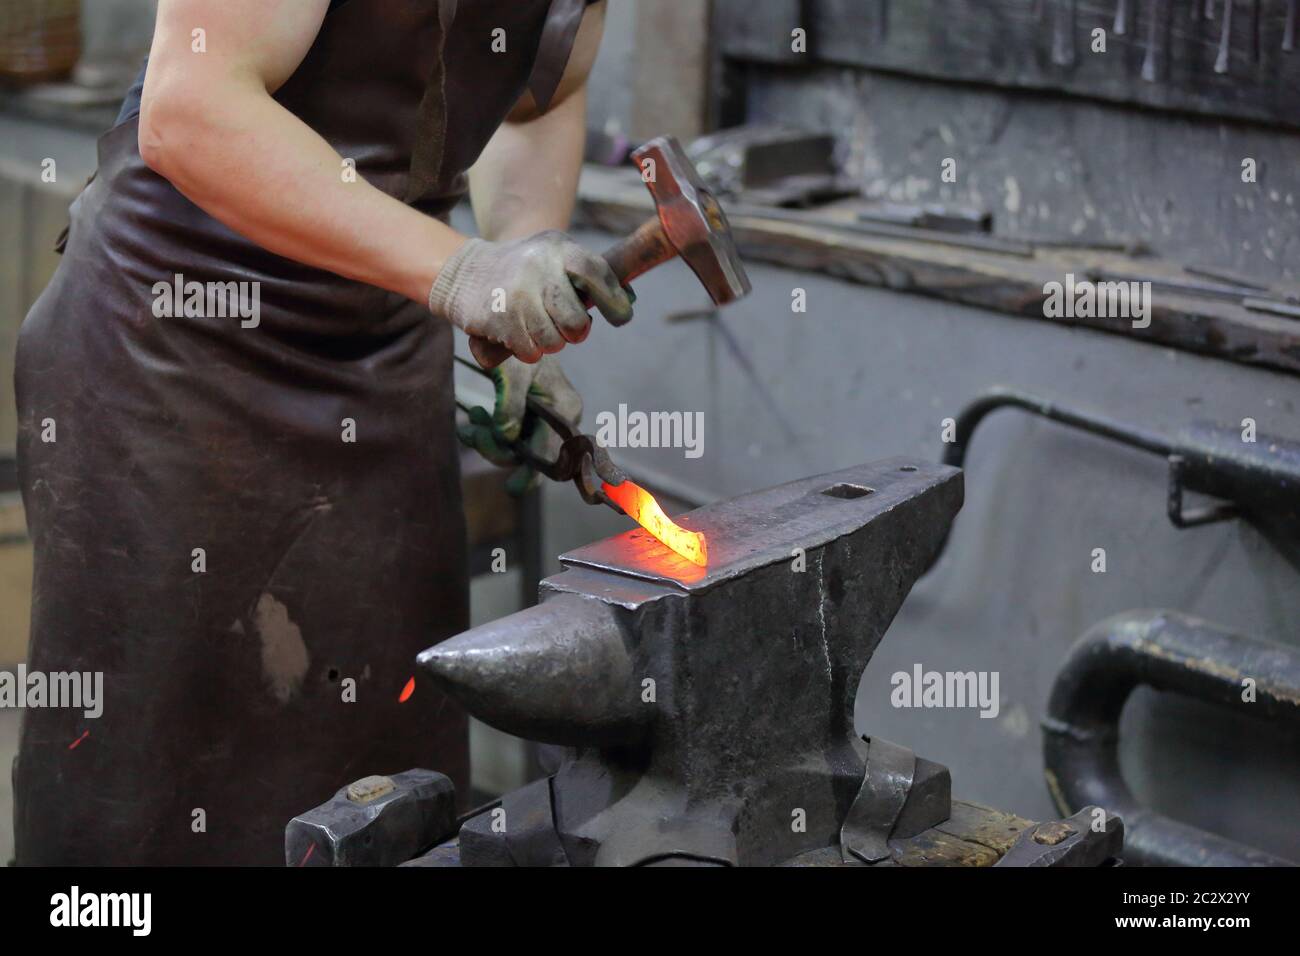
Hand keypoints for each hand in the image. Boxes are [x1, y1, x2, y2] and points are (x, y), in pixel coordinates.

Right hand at [428, 231, 632, 367]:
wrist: (466, 272)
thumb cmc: (526, 269)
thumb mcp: (556, 256)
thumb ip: (589, 275)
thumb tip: (625, 304)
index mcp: (558, 249)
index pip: (595, 274)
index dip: (614, 301)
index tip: (621, 318)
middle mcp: (536, 269)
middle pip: (577, 322)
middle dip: (576, 331)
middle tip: (567, 326)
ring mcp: (515, 295)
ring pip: (554, 343)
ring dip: (551, 342)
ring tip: (537, 325)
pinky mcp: (496, 319)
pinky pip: (530, 353)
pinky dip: (529, 350)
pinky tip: (518, 331)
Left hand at [456, 355, 582, 495]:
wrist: (512, 323)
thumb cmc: (516, 346)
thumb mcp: (513, 374)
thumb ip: (511, 407)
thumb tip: (507, 439)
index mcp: (564, 409)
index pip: (550, 452)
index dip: (531, 474)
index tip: (512, 488)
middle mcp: (560, 418)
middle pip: (530, 453)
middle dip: (497, 448)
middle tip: (471, 434)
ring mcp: (546, 418)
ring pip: (516, 446)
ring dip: (489, 439)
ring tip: (471, 423)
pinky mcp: (530, 415)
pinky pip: (510, 434)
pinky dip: (491, 430)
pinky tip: (476, 419)